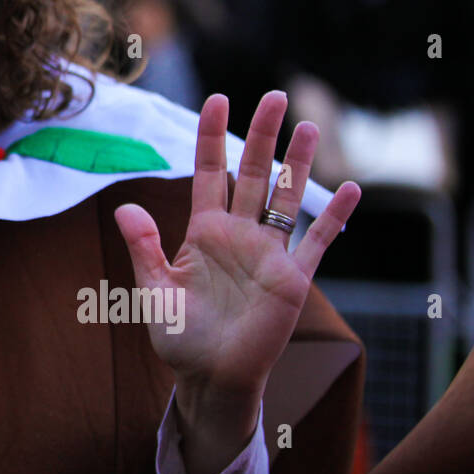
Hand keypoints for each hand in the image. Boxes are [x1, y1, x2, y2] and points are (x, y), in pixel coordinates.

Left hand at [113, 91, 360, 473]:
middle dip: (262, 135)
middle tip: (274, 95)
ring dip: (297, 164)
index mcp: (203, 231)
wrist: (210, 377)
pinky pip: (317, 242)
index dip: (211, 136)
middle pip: (252, 174)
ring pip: (285, 198)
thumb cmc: (179, 337)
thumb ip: (143, 248)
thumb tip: (124, 207)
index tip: (217, 99)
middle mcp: (238, 234)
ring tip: (308, 125)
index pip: (208, 173)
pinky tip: (349, 189)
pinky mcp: (293, 280)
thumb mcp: (153, 290)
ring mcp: (268, 254)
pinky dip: (333, 217)